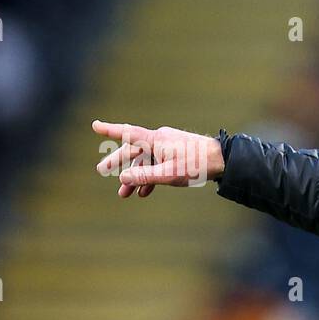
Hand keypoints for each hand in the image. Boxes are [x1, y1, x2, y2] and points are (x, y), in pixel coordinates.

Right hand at [92, 120, 224, 197]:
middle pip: (134, 151)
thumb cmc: (197, 165)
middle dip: (117, 162)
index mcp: (156, 140)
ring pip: (146, 161)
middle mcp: (160, 140)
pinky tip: (144, 193)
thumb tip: (122, 178)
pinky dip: (150, 178)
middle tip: (101, 170)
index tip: (94, 125)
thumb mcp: (169, 174)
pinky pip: (158, 165)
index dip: (110, 130)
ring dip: (135, 177)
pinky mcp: (176, 155)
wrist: (223, 161)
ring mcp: (168, 147)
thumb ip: (145, 176)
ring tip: (124, 194)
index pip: (128, 133)